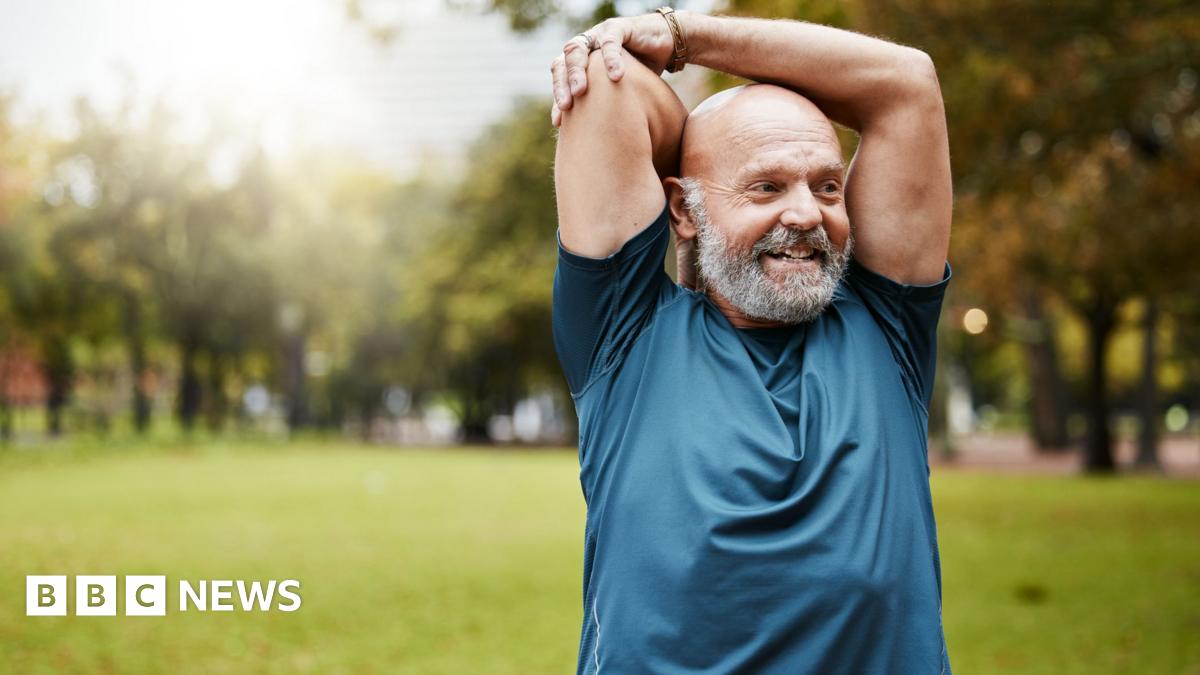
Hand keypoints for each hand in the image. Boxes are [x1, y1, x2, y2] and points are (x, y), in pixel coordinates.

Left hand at [549, 13, 676, 126]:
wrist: (665, 44)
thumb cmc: (642, 71)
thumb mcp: (619, 92)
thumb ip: (604, 107)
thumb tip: (593, 143)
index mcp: (581, 61)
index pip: (560, 77)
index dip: (557, 97)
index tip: (559, 122)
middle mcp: (585, 46)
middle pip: (563, 62)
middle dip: (562, 85)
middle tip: (567, 106)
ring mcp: (598, 34)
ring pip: (578, 49)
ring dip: (577, 71)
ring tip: (580, 91)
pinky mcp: (618, 28)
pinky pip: (609, 42)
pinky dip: (611, 59)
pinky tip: (616, 77)